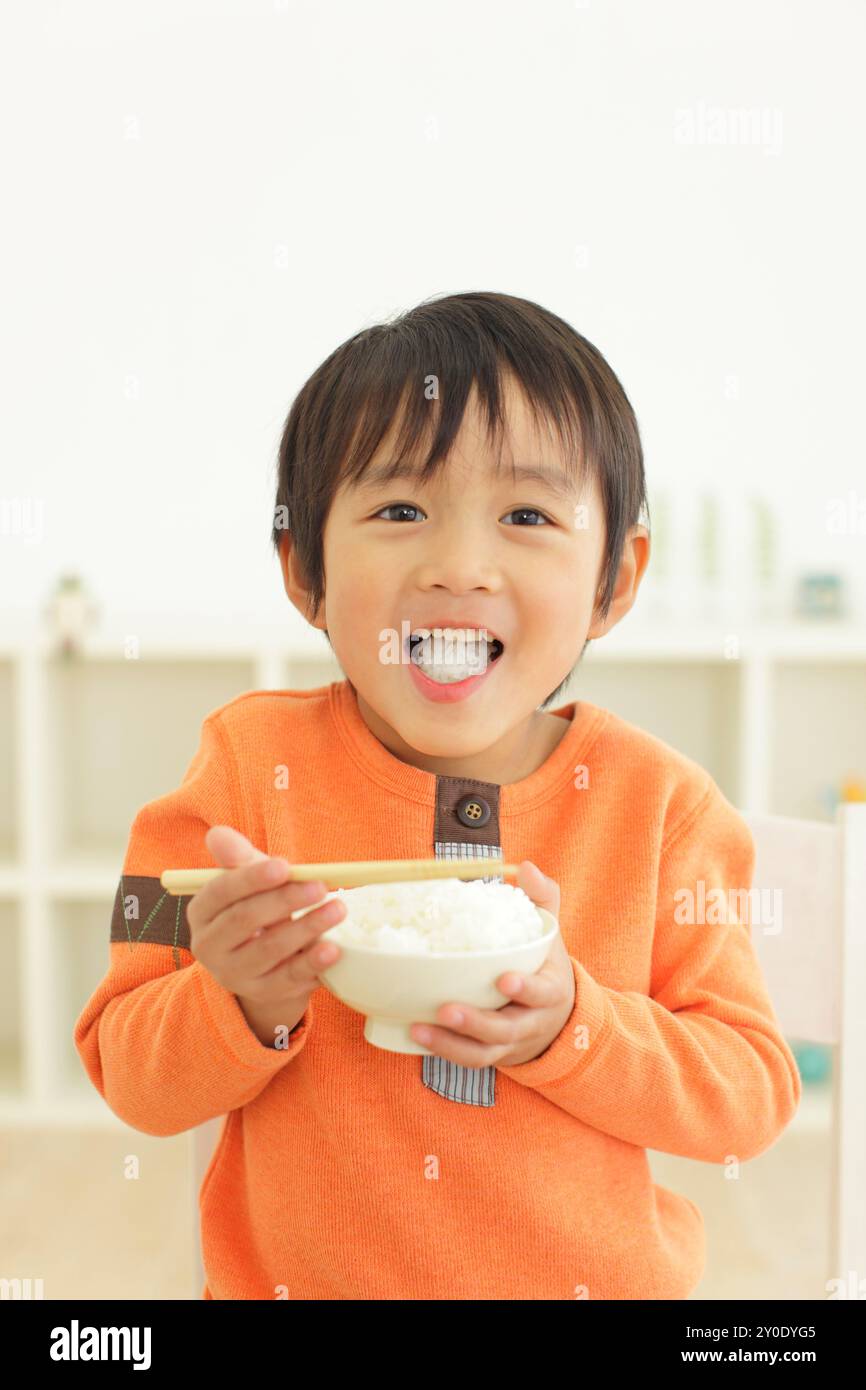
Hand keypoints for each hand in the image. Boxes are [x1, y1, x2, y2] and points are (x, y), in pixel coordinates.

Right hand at [188, 826, 346, 1034]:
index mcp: (201, 913)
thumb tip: (219, 834)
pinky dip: (312, 963)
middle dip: (284, 900)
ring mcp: (235, 974)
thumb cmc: (257, 913)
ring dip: (306, 927)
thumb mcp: (248, 885)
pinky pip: (289, 978)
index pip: (220, 892)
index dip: (251, 878)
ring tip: (338, 909)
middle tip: (320, 886)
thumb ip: (238, 860)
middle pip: (244, 920)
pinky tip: (333, 949)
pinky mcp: (263, 993)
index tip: (284, 866)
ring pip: (269, 949)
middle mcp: (210, 946)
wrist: (264, 966)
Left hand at [409, 861, 575, 1066]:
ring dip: (450, 1044)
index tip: (503, 980)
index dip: (525, 990)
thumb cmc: (543, 964)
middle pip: (506, 1030)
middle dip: (476, 1023)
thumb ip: (541, 898)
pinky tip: (414, 1033)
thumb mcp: (548, 931)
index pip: (542, 993)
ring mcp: (508, 1043)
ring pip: (483, 1052)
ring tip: (418, 1028)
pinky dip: (442, 1050)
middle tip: (446, 1009)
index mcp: (549, 990)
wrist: (554, 1018)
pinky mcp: (488, 1054)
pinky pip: (467, 1059)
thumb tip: (525, 867)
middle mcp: (530, 1022)